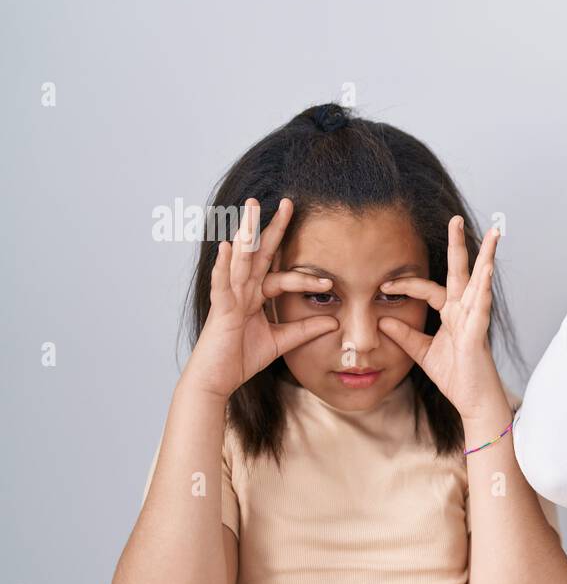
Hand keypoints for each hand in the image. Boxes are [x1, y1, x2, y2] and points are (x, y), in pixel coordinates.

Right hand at [184, 197, 339, 398]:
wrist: (216, 380)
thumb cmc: (241, 359)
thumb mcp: (281, 342)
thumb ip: (305, 330)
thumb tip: (334, 320)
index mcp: (255, 296)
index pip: (283, 276)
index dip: (306, 277)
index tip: (330, 281)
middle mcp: (242, 290)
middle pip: (259, 253)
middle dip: (272, 228)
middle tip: (286, 202)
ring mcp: (229, 297)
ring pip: (241, 260)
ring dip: (247, 233)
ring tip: (251, 208)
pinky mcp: (220, 309)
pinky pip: (222, 283)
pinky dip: (225, 265)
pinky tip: (228, 246)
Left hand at [377, 215, 506, 420]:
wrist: (473, 402)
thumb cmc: (455, 378)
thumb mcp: (422, 353)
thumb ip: (405, 335)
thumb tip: (384, 319)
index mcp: (452, 314)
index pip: (428, 289)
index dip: (406, 284)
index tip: (383, 285)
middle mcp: (466, 311)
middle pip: (462, 272)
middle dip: (460, 245)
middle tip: (456, 219)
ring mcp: (475, 320)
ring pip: (480, 282)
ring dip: (486, 257)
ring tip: (494, 235)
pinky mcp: (479, 333)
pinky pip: (481, 307)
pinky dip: (484, 288)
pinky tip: (487, 270)